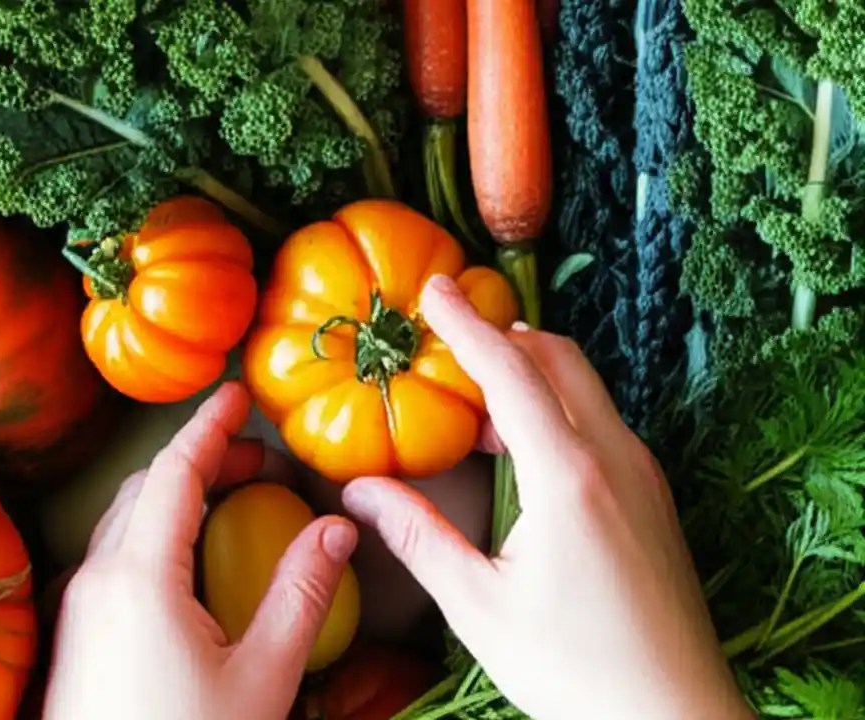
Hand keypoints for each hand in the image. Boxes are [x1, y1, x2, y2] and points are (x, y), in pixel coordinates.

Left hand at [43, 382, 358, 719]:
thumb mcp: (263, 678)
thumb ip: (300, 596)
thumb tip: (336, 530)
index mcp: (139, 576)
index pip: (174, 473)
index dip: (209, 428)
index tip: (235, 396)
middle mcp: (96, 578)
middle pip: (146, 489)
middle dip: (201, 461)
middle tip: (258, 461)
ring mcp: (80, 606)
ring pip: (124, 521)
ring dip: (176, 497)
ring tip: (233, 503)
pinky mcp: (77, 635)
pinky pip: (114, 557)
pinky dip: (156, 533)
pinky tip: (192, 562)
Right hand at [341, 275, 752, 719]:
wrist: (674, 715)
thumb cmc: (575, 669)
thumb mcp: (478, 606)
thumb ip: (416, 537)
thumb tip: (359, 493)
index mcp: (569, 476)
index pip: (511, 371)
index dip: (465, 324)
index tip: (433, 288)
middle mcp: (616, 459)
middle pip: (558, 358)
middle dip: (500, 332)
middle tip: (444, 331)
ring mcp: (642, 474)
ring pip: (584, 386)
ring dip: (528, 371)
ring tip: (470, 394)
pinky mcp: (651, 496)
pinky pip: (600, 421)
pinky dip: (555, 405)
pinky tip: (519, 444)